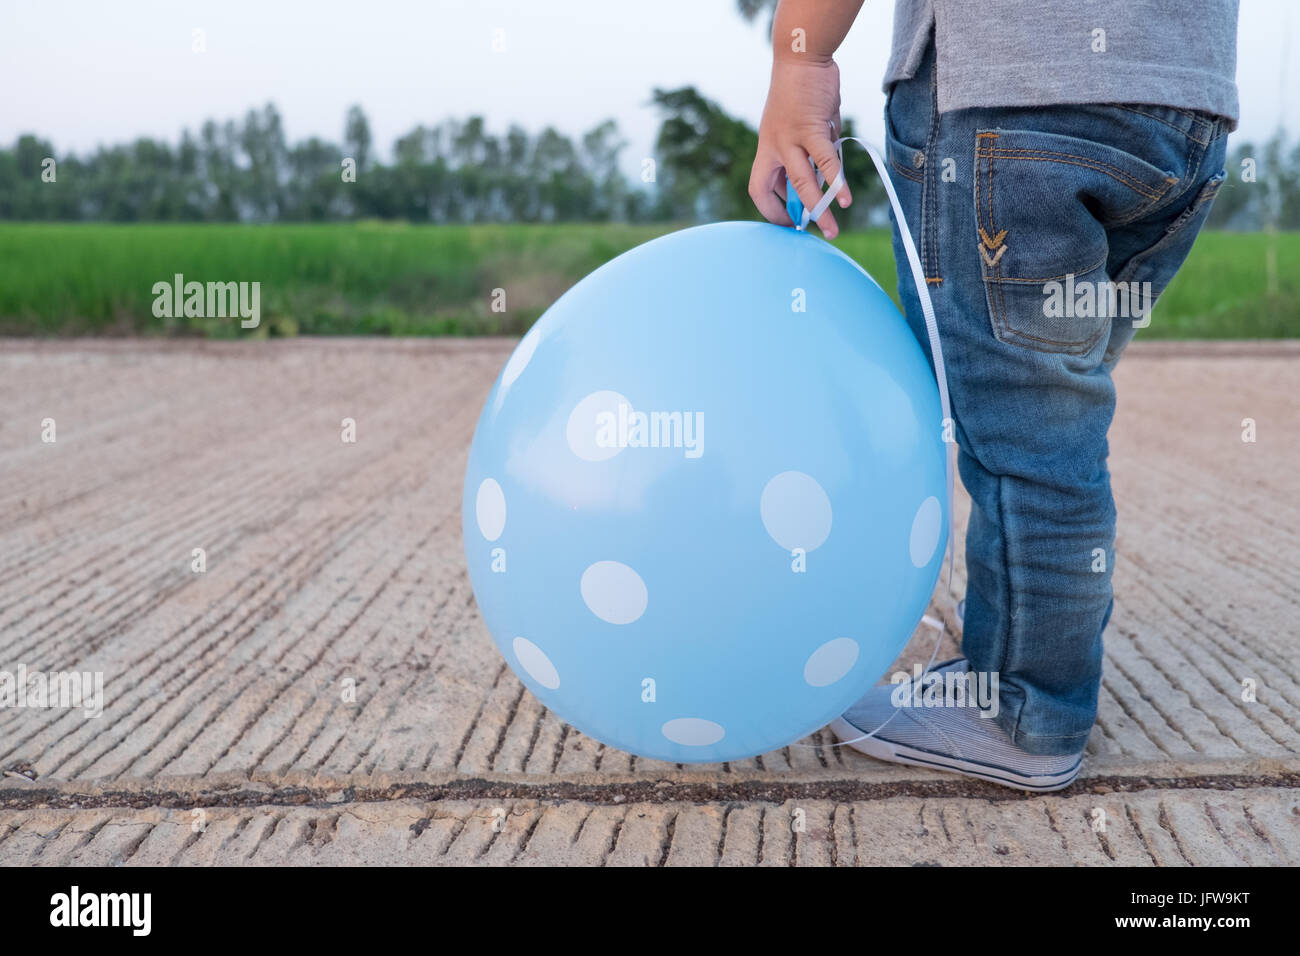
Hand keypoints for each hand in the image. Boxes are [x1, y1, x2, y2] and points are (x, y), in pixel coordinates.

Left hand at [748, 56, 850, 237]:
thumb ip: (805, 152)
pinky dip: (836, 181)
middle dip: (796, 216)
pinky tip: (845, 198)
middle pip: (779, 191)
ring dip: (818, 207)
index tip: (789, 221)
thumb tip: (823, 178)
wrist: (801, 59)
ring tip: (831, 228)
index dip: (771, 209)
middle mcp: (774, 147)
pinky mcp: (810, 128)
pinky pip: (824, 161)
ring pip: (802, 181)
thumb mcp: (796, 127)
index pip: (759, 189)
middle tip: (813, 234)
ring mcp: (790, 138)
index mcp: (767, 149)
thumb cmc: (802, 94)